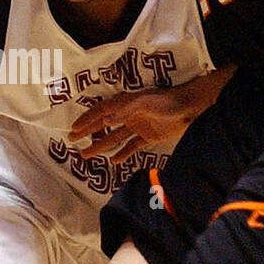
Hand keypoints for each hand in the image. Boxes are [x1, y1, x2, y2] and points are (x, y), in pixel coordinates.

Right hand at [69, 87, 192, 163]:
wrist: (191, 108)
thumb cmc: (168, 102)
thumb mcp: (145, 102)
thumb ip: (125, 109)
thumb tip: (104, 118)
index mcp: (126, 104)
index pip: (101, 112)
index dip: (87, 119)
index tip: (73, 128)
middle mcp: (129, 115)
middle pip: (104, 125)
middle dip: (88, 132)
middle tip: (72, 140)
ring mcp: (138, 126)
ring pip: (115, 137)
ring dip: (100, 145)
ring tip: (86, 155)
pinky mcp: (149, 137)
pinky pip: (132, 146)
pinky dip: (123, 153)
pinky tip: (113, 161)